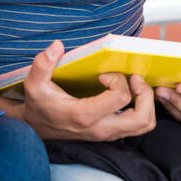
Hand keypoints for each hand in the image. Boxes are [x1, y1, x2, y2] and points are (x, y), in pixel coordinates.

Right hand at [21, 40, 155, 141]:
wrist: (36, 129)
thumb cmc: (38, 105)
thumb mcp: (34, 84)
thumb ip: (42, 64)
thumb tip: (57, 46)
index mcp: (84, 116)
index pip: (121, 98)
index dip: (118, 80)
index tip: (104, 74)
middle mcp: (100, 129)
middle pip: (142, 119)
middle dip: (145, 94)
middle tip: (133, 79)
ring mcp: (107, 134)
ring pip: (144, 125)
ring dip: (146, 103)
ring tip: (134, 86)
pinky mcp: (110, 133)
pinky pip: (138, 125)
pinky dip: (141, 109)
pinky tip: (129, 94)